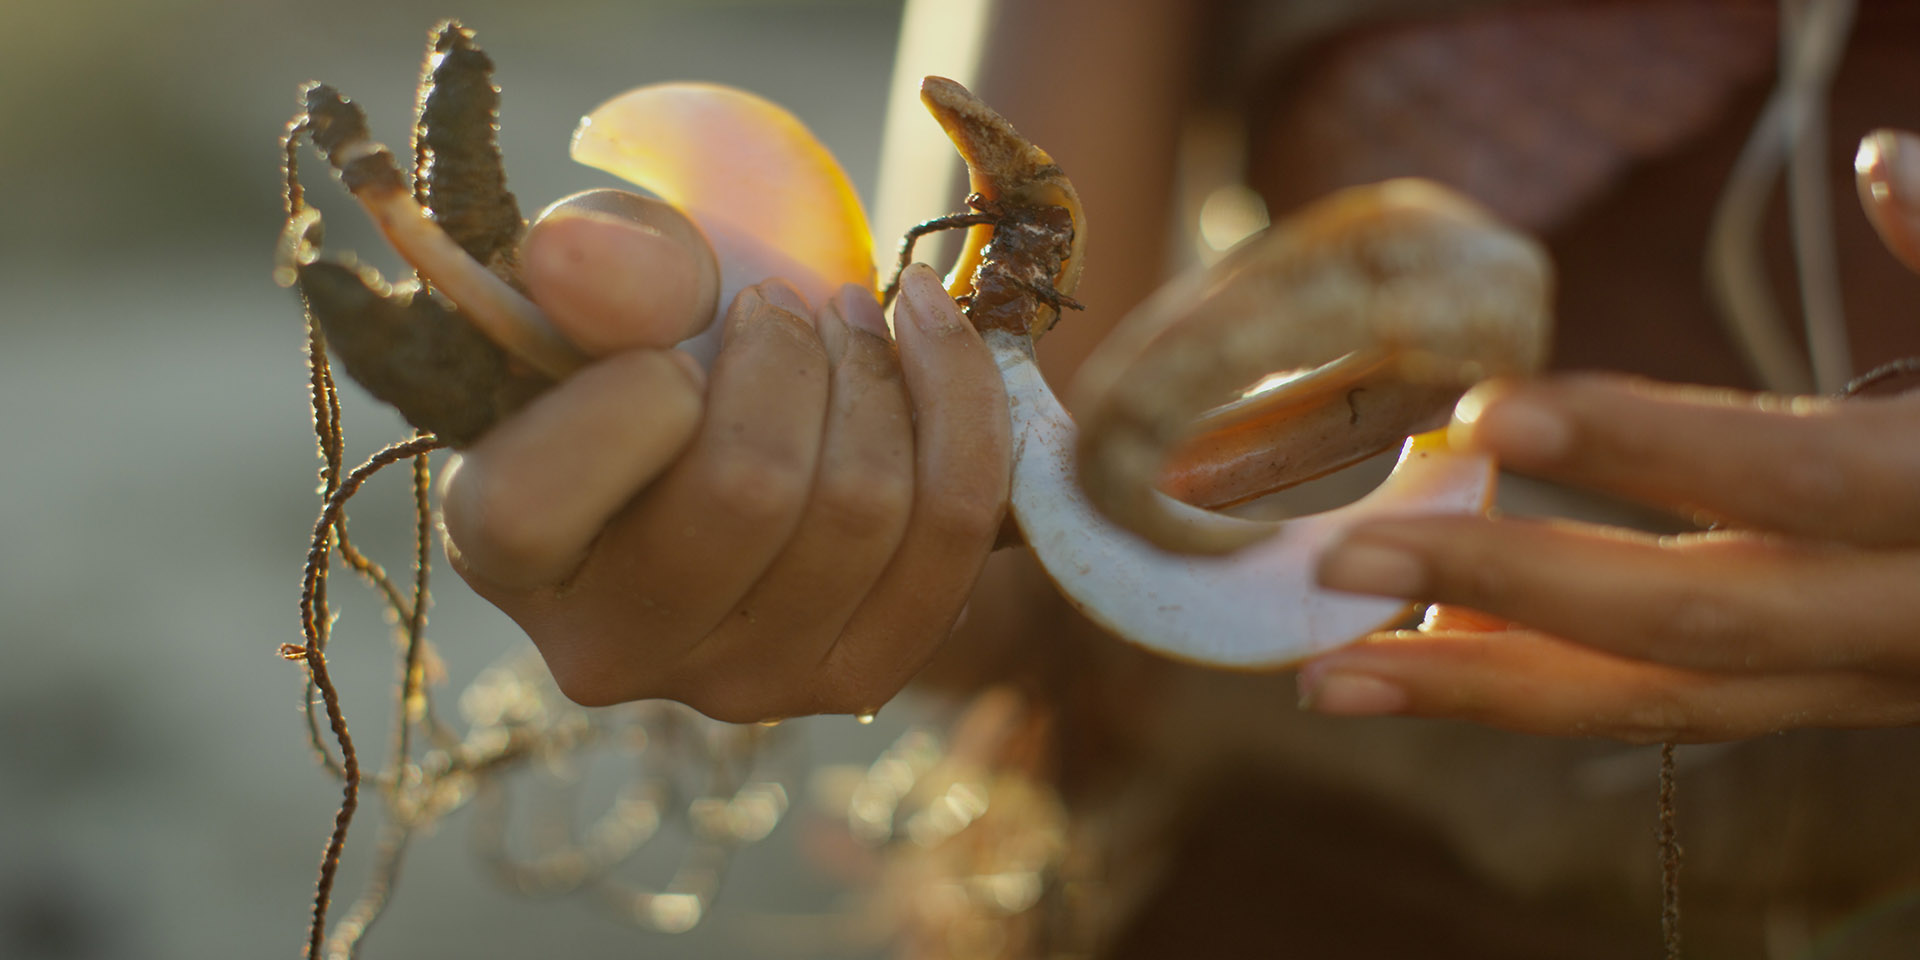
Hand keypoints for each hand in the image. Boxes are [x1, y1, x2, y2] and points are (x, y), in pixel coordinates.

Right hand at [439, 205, 1009, 720]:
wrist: (760, 425)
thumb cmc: (656, 341)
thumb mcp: (612, 279)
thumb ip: (595, 263)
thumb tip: (578, 257)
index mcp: (500, 552)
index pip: (534, 505)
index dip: (626, 401)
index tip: (678, 342)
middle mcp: (609, 650)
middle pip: (746, 493)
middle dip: (798, 357)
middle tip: (794, 298)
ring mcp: (742, 686)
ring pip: (866, 509)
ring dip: (883, 374)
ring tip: (858, 317)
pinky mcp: (861, 678)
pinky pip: (959, 530)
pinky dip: (963, 409)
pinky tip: (928, 344)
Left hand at [1297, 373, 1919, 741]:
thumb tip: (1885, 156)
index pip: (1785, 473)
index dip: (1641, 441)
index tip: (1490, 405)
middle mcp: (1900, 618)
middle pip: (1686, 616)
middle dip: (1506, 586)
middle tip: (1344, 559)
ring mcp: (1858, 684)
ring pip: (1661, 705)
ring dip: (1486, 690)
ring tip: (1332, 677)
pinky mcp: (1825, 706)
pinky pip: (1671, 715)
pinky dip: (1548, 692)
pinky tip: (1434, 660)